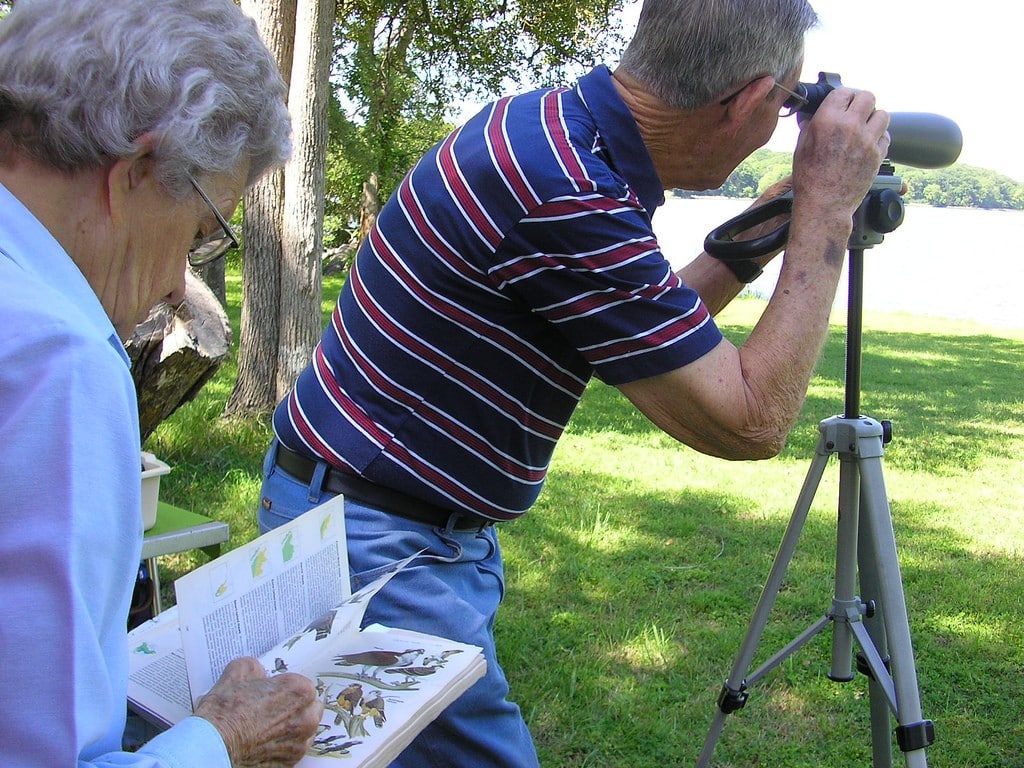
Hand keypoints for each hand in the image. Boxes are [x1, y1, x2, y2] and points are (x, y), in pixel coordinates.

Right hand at [195, 657, 323, 766]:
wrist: (213, 747)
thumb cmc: (225, 712)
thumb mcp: (238, 672)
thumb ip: (256, 667)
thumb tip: (259, 672)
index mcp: (299, 690)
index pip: (302, 685)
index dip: (286, 688)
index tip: (274, 693)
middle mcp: (307, 717)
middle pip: (310, 706)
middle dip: (296, 706)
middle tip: (274, 709)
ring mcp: (301, 742)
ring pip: (305, 729)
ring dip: (293, 726)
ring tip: (268, 727)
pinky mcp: (291, 761)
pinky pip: (295, 748)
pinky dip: (284, 745)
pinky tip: (266, 742)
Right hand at [792, 87, 889, 221]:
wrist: (824, 204)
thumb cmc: (809, 179)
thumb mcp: (801, 148)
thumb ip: (810, 127)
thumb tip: (813, 118)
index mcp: (827, 121)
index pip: (844, 92)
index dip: (843, 97)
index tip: (842, 103)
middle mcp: (850, 126)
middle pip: (868, 97)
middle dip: (861, 103)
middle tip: (856, 113)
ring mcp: (867, 140)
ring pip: (882, 114)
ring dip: (874, 118)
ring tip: (864, 128)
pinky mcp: (877, 155)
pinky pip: (886, 136)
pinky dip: (879, 137)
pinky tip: (868, 145)